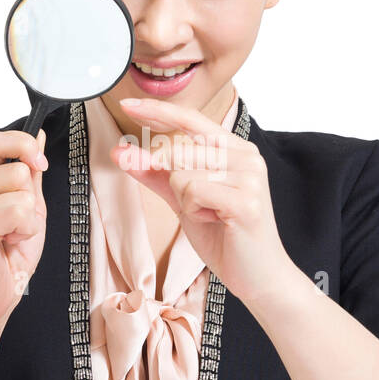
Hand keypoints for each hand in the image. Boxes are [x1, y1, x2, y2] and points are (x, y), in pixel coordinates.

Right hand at [0, 129, 47, 328]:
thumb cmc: (8, 256)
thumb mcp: (27, 207)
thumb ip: (30, 173)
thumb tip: (37, 136)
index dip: (25, 146)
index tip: (40, 164)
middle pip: (19, 169)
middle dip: (30, 201)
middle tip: (14, 227)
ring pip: (23, 191)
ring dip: (28, 220)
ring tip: (10, 237)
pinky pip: (19, 211)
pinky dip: (25, 231)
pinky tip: (7, 244)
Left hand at [113, 97, 292, 306]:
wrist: (258, 276)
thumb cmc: (224, 236)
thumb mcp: (184, 199)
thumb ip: (156, 174)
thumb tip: (120, 151)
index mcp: (235, 149)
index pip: (191, 119)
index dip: (158, 111)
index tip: (128, 103)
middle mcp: (246, 155)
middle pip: (177, 149)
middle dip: (172, 180)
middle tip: (200, 206)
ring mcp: (249, 176)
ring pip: (181, 171)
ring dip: (185, 200)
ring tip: (212, 215)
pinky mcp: (245, 200)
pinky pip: (192, 191)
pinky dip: (193, 210)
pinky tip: (217, 220)